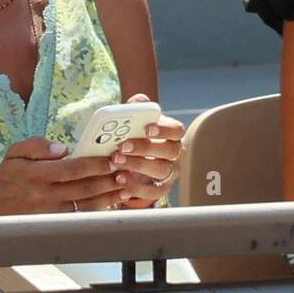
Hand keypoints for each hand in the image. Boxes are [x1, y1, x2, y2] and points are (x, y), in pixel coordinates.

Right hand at [0, 136, 124, 214]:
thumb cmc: (8, 177)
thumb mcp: (14, 153)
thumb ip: (37, 146)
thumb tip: (62, 148)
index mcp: (36, 174)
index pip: (72, 169)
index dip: (95, 164)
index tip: (112, 158)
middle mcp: (45, 194)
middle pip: (84, 187)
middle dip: (109, 178)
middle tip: (127, 169)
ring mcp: (51, 211)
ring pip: (86, 204)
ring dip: (109, 195)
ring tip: (127, 186)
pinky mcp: (55, 222)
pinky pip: (81, 216)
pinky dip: (100, 209)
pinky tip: (114, 201)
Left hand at [108, 92, 184, 209]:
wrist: (132, 160)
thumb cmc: (135, 136)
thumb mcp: (136, 120)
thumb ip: (137, 108)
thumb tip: (138, 100)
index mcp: (172, 134)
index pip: (177, 130)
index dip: (164, 129)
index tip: (147, 128)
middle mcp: (175, 154)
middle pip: (169, 150)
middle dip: (145, 148)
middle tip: (122, 146)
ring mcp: (170, 172)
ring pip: (162, 170)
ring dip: (138, 166)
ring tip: (116, 161)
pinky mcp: (161, 189)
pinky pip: (154, 192)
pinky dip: (137, 187)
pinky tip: (120, 179)